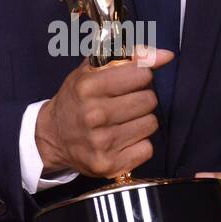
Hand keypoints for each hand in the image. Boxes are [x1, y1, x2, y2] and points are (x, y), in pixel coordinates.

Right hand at [35, 44, 174, 177]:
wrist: (53, 137)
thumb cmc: (77, 99)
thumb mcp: (93, 70)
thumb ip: (132, 57)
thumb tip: (167, 56)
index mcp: (88, 87)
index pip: (142, 74)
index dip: (139, 76)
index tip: (128, 82)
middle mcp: (93, 115)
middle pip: (149, 100)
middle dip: (142, 98)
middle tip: (125, 103)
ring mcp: (101, 143)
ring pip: (151, 124)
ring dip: (141, 121)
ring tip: (123, 121)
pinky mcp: (108, 165)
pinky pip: (147, 149)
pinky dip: (139, 144)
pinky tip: (123, 140)